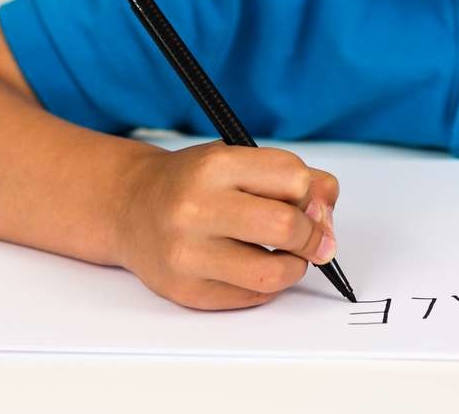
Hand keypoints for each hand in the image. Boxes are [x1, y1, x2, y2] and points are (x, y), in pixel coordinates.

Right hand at [112, 141, 339, 309]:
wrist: (129, 207)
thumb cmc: (193, 182)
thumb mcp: (238, 159)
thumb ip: (292, 176)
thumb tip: (328, 210)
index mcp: (215, 166)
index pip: (293, 179)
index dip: (312, 194)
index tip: (311, 204)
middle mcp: (196, 207)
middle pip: (286, 226)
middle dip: (312, 235)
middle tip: (314, 239)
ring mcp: (187, 253)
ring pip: (272, 273)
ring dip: (295, 267)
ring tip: (290, 258)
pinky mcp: (185, 290)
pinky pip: (250, 298)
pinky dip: (267, 287)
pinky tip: (257, 269)